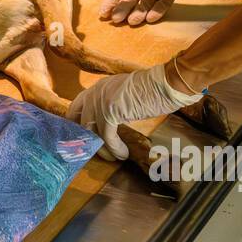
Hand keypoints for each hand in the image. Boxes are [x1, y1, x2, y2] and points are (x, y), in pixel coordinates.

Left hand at [70, 64, 203, 160]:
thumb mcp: (125, 95)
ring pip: (93, 132)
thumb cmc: (153, 90)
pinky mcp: (111, 111)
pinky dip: (114, 149)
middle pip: (80, 122)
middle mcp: (96, 92)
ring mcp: (102, 101)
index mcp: (99, 87)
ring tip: (113, 157)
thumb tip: (107, 124)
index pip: (76, 107)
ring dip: (103, 149)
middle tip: (93, 153)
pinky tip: (123, 154)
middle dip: (86, 140)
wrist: (165, 84)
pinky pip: (107, 137)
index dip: (75, 125)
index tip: (80, 140)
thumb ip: (113, 105)